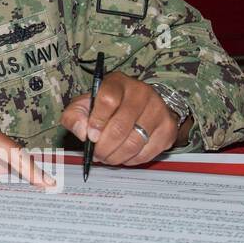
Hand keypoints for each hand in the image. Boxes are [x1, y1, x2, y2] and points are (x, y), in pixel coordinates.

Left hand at [59, 72, 181, 166]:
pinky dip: (132, 160)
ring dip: (117, 156)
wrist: (139, 105)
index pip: (108, 99)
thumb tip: (83, 132)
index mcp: (117, 82)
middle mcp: (141, 92)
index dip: (98, 121)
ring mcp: (158, 109)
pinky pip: (148, 152)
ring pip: (135, 142)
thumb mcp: (85, 105)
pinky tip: (123, 157)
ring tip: (107, 158)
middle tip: (97, 155)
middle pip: (121, 125)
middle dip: (105, 146)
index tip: (91, 137)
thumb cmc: (107, 106)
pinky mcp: (168, 128)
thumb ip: (75, 116)